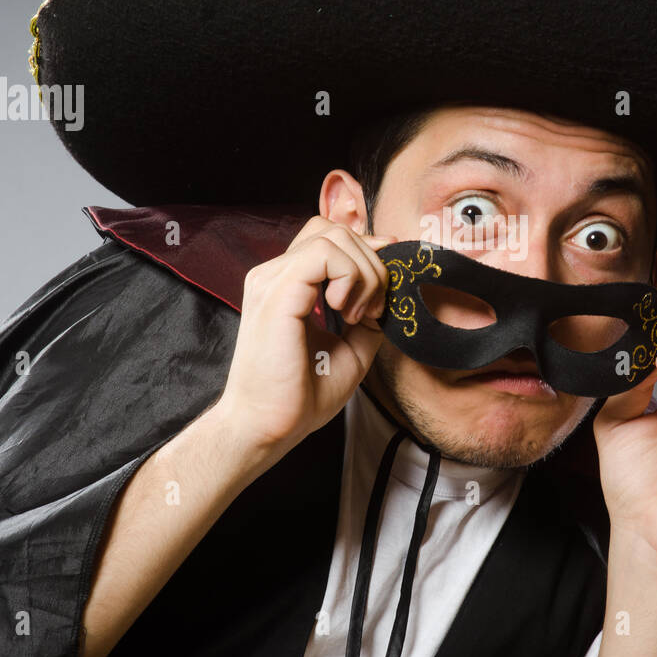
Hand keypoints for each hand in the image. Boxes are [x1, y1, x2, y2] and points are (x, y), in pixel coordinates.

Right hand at [213, 216, 396, 463]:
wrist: (267, 427)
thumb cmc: (301, 395)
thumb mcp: (350, 349)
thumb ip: (367, 316)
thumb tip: (389, 294)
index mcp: (286, 285)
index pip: (328, 237)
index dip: (366, 250)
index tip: (386, 283)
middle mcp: (274, 274)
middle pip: (334, 229)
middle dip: (371, 263)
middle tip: (371, 310)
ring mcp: (272, 279)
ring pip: (333, 236)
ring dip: (362, 272)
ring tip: (356, 315)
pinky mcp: (278, 291)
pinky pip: (324, 254)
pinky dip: (349, 277)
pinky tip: (344, 312)